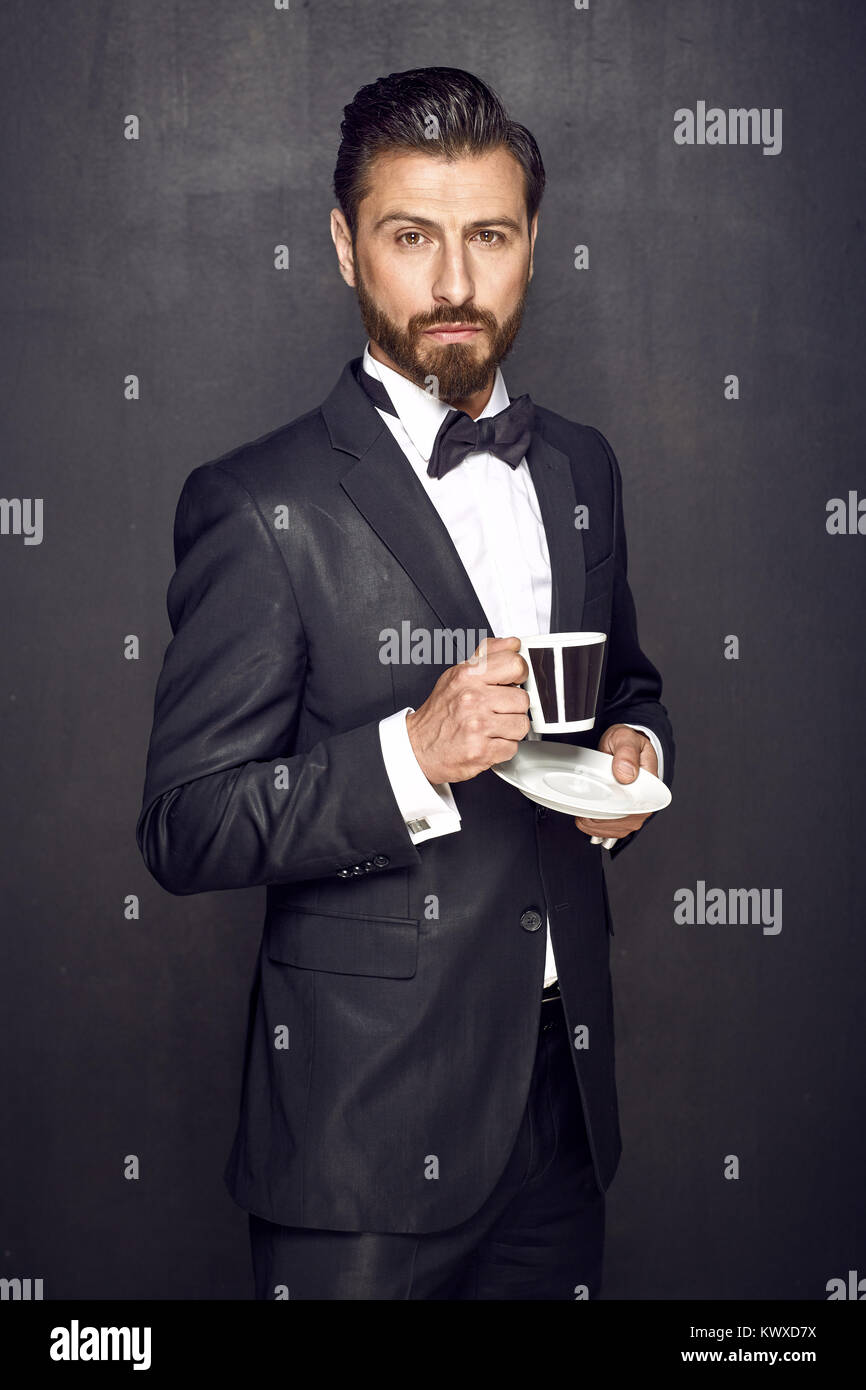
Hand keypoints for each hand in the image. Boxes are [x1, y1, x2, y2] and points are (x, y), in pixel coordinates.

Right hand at [405, 636, 530, 783]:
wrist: (419, 747)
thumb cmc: (440, 712)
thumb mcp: (457, 675)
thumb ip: (487, 655)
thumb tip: (512, 643)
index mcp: (467, 676)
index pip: (515, 664)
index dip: (521, 673)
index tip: (515, 680)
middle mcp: (472, 699)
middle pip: (522, 699)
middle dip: (513, 707)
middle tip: (496, 710)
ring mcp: (477, 726)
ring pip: (521, 724)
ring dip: (510, 729)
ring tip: (492, 727)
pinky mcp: (482, 751)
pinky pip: (513, 747)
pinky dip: (503, 747)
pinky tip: (488, 741)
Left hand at [574, 723, 657, 843]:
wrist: (622, 745)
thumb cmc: (626, 742)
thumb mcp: (625, 738)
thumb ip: (626, 752)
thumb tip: (626, 775)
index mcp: (650, 787)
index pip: (633, 811)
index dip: (611, 814)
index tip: (593, 807)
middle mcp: (644, 803)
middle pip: (621, 824)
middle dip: (598, 820)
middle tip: (581, 807)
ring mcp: (634, 812)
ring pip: (614, 830)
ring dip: (594, 825)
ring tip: (582, 812)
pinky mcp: (624, 816)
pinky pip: (609, 831)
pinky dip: (594, 828)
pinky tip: (586, 819)